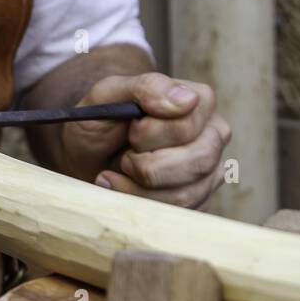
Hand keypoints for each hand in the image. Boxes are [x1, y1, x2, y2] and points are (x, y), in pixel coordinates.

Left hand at [60, 72, 230, 209]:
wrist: (86, 157)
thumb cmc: (100, 122)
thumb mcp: (109, 94)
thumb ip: (145, 86)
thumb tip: (185, 100)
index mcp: (199, 101)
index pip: (190, 122)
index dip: (151, 131)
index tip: (130, 129)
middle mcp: (213, 136)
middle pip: (198, 159)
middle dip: (147, 163)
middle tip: (124, 155)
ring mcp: (210, 172)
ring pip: (187, 192)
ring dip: (140, 187)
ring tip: (119, 170)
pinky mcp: (198, 201)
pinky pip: (177, 213)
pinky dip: (140, 203)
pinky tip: (121, 187)